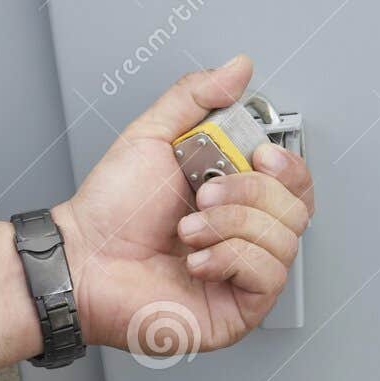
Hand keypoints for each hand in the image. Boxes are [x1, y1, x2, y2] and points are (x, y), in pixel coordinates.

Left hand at [53, 57, 314, 357]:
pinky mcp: (237, 312)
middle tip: (203, 195)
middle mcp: (245, 237)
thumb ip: (195, 97)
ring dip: (229, 225)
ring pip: (285, 241)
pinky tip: (195, 260)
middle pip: (298, 209)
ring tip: (187, 228)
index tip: (258, 155)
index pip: (296, 183)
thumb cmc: (109, 213)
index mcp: (235, 197)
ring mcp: (243, 276)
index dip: (289, 167)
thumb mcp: (153, 136)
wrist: (82, 260)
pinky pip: (267, 277)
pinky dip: (229, 258)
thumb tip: (238, 69)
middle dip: (248, 194)